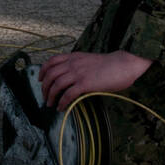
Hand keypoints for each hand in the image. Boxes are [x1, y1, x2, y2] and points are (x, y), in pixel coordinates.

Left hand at [38, 49, 153, 111]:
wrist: (124, 64)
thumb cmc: (111, 64)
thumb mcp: (90, 60)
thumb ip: (79, 65)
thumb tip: (72, 77)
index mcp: (74, 56)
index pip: (52, 61)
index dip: (43, 70)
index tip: (40, 79)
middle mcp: (73, 63)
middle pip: (50, 74)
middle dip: (44, 87)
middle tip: (45, 96)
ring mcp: (78, 73)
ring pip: (56, 84)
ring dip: (50, 96)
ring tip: (50, 104)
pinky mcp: (85, 84)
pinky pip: (68, 94)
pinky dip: (62, 102)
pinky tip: (62, 108)